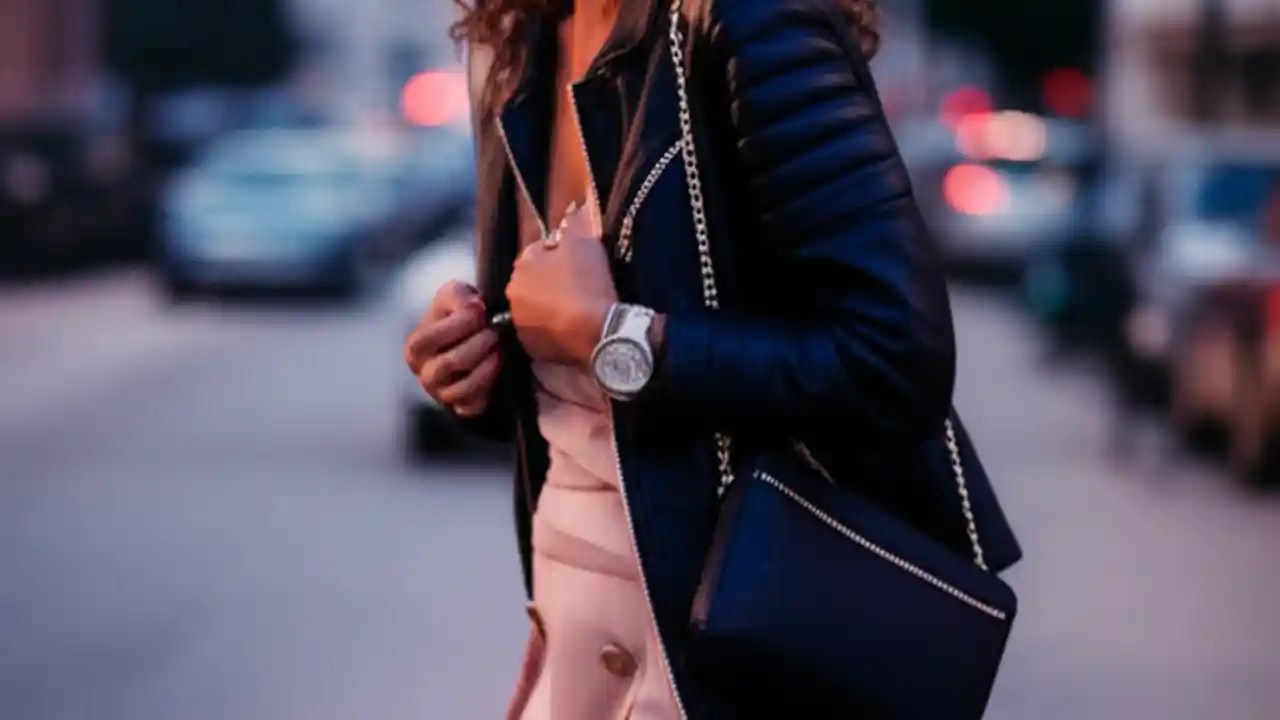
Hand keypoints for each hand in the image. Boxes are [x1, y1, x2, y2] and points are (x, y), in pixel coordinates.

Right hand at [404, 280, 501, 417]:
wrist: (482, 337)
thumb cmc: (463, 314)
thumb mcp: (456, 295)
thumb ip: (458, 296)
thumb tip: (471, 309)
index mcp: (415, 348)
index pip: (427, 340)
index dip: (458, 324)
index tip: (481, 311)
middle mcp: (425, 374)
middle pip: (450, 363)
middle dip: (479, 343)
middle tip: (496, 330)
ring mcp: (442, 395)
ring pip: (463, 387)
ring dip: (488, 364)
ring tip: (500, 346)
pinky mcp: (463, 408)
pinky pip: (474, 404)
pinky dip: (490, 385)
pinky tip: (499, 367)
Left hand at [506, 203, 616, 365]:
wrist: (595, 332)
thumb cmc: (588, 284)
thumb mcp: (585, 244)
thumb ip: (574, 225)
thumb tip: (571, 210)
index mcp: (523, 264)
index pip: (540, 252)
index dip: (561, 257)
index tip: (579, 266)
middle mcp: (514, 292)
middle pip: (534, 281)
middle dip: (550, 282)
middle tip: (578, 288)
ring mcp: (519, 322)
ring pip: (535, 307)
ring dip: (549, 306)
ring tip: (574, 310)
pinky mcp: (530, 346)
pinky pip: (541, 331)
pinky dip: (552, 329)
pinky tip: (570, 329)